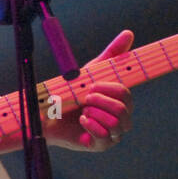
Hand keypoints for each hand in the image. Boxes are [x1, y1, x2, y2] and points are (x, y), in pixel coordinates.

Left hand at [47, 29, 134, 151]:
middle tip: (85, 97)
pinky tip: (82, 121)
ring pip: (116, 122)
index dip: (110, 88)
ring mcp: (113, 134)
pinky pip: (105, 136)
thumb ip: (111, 54)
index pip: (127, 93)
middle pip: (123, 107)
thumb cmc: (71, 94)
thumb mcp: (91, 72)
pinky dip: (91, 125)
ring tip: (82, 110)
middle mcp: (121, 118)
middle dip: (100, 99)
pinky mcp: (101, 145)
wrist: (48, 115)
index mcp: (120, 101)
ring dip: (94, 113)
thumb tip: (129, 33)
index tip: (93, 84)